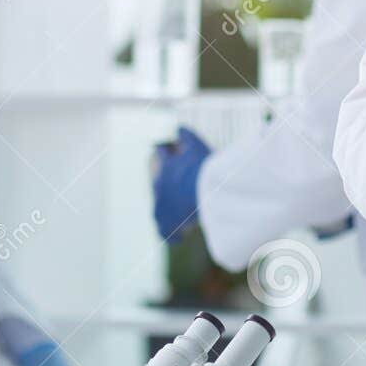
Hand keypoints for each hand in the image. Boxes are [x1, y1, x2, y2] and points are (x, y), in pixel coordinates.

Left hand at [152, 126, 211, 240]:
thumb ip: (187, 135)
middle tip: (176, 190)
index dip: (165, 152)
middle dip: (165, 187)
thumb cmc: (203, 169)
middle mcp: (159, 188)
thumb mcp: (197, 147)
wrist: (207, 192)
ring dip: (166, 213)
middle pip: (158, 187)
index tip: (166, 151)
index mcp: (166, 167)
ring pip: (159, 212)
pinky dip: (171, 235)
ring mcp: (162, 207)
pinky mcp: (168, 223)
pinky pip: (166, 232)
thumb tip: (179, 127)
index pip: (162, 155)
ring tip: (175, 218)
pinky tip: (177, 238)